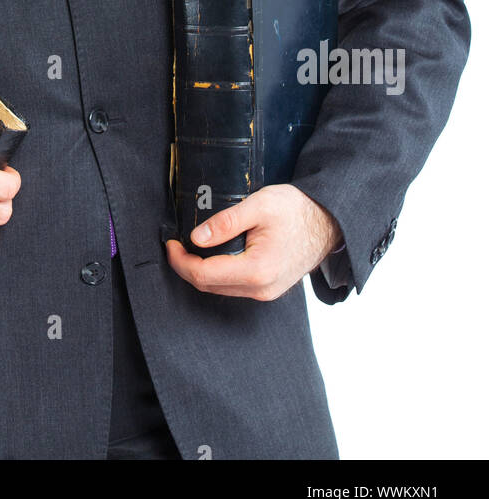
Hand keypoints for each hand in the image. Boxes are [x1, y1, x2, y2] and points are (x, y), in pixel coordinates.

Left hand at [165, 184, 342, 300]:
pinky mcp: (267, 289)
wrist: (327, 223)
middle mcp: (261, 289)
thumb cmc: (297, 211)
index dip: (180, 260)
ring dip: (199, 271)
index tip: (170, 242)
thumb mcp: (259, 205)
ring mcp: (265, 292)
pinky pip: (232, 287)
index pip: (203, 274)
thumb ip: (226, 222)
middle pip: (207, 285)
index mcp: (257, 270)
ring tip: (189, 247)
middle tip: (175, 243)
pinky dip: (216, 273)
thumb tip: (196, 238)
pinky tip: (211, 254)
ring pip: (218, 289)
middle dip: (185, 266)